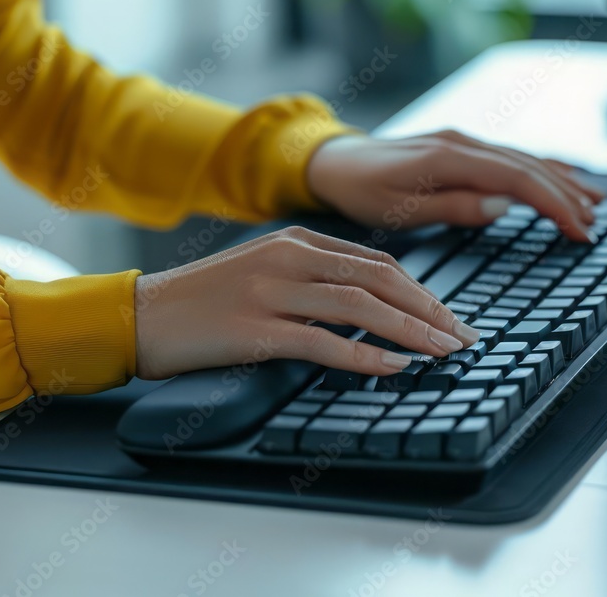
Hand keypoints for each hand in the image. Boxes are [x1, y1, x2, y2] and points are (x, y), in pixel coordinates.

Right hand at [134, 227, 480, 379]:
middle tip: (463, 338)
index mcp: (294, 240)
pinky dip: (365, 355)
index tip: (448, 317)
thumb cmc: (204, 299)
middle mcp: (288, 257)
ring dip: (411, 331)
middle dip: (430, 310)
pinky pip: (323, 341)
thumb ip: (312, 277)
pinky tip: (394, 367)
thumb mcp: (263, 270)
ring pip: (360, 306)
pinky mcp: (255, 329)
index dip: (421, 290)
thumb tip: (369, 306)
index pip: (376, 261)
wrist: (143, 315)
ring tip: (444, 353)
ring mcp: (271, 291)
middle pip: (379, 279)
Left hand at [306, 130, 605, 241]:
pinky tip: (562, 174)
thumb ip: (454, 206)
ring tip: (594, 201)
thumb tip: (504, 205)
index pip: (518, 178)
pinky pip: (509, 155)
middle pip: (529, 166)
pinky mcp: (460, 147)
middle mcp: (461, 142)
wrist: (335, 163)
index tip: (578, 229)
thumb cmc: (361, 189)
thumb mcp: (400, 209)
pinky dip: (540, 167)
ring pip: (524, 158)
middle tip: (593, 225)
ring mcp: (463, 141)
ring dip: (561, 179)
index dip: (554, 203)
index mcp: (449, 158)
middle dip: (566, 195)